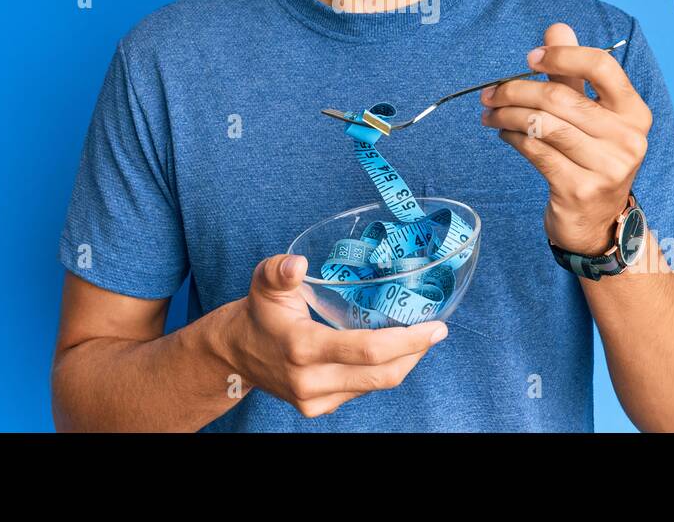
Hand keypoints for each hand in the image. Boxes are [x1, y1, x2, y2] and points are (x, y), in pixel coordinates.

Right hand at [220, 253, 447, 417]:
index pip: (367, 351)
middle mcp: (310, 380)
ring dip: (403, 363)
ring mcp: (315, 400)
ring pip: (375, 386)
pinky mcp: (319, 409)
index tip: (436, 327)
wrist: (237, 352)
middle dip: (416, 353)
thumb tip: (299, 264)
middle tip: (437, 330)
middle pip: (381, 375)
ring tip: (419, 338)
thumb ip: (280, 270)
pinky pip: (362, 392)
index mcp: (302, 347)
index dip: (407, 341)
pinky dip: (382, 372)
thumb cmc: (260, 311)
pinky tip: (392, 353)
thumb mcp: (264, 281)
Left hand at [480, 22, 651, 255]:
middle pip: (560, 97)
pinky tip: (502, 132)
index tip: (530, 59)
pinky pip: (535, 151)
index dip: (562, 56)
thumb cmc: (591, 159)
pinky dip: (511, 137)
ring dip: (506, 114)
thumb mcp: (589, 114)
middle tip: (490, 92)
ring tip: (489, 112)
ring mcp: (607, 167)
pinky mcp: (579, 188)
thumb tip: (557, 28)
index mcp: (634, 112)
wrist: (596, 222)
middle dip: (516, 90)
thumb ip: (572, 73)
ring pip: (542, 125)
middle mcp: (628, 138)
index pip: (602, 66)